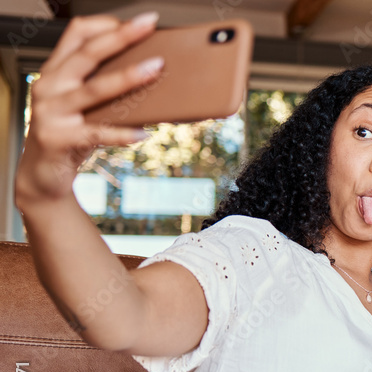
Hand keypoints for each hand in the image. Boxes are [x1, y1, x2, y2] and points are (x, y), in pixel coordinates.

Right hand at [16, 13, 160, 205]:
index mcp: (55, 73)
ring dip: (128, 77)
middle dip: (121, 37)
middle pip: (87, 53)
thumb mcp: (82, 106)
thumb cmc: (69, 135)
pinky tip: (143, 133)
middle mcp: (49, 87)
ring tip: (156, 68)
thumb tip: (150, 72)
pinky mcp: (58, 138)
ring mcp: (51, 112)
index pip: (77, 34)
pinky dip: (122, 133)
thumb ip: (102, 87)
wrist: (42, 175)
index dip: (106, 25)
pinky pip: (97, 132)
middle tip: (149, 26)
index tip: (138, 23)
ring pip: (95, 89)